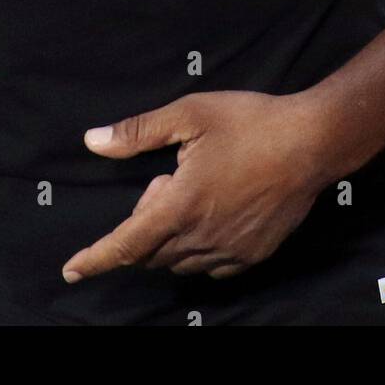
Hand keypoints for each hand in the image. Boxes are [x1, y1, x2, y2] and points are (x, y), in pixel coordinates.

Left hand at [60, 90, 331, 282]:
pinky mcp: (253, 255)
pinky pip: (210, 267)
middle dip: (144, 224)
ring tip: (192, 190)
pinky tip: (211, 216)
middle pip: (151, 253)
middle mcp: (202, 237)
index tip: (71, 270)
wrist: (313, 141)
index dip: (95, 258)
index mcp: (181, 205)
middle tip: (165, 180)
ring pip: (179, 262)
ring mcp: (230, 251)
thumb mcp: (189, 114)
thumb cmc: (250, 122)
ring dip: (169, 237)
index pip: (126, 244)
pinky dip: (196, 249)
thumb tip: (93, 141)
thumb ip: (138, 132)